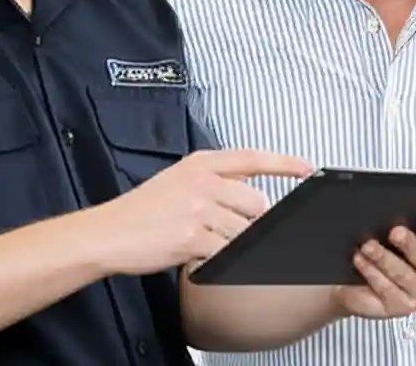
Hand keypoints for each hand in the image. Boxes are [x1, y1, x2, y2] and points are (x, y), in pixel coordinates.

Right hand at [94, 149, 312, 275]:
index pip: (252, 157)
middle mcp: (202, 181)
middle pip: (256, 203)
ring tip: (204, 242)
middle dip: (251, 222)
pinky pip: (226, 251)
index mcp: (200, 163)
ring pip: (243, 230)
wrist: (109, 233)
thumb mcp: (178, 180)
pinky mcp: (192, 236)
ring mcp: (198, 208)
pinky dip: (219, 259)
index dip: (284, 163)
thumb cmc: (142, 211)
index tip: (307, 168)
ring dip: (232, 243)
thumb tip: (252, 196)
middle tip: (226, 230)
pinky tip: (198, 254)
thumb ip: (214, 181)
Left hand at [332, 217, 415, 319]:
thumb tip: (403, 203)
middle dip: (413, 246)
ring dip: (386, 259)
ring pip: (407, 278)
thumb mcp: (404, 224)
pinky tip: (360, 259)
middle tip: (395, 232)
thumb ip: (412, 216)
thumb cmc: (392, 241)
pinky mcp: (401, 308)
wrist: (365, 270)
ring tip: (368, 245)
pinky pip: (388, 291)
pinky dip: (372, 272)